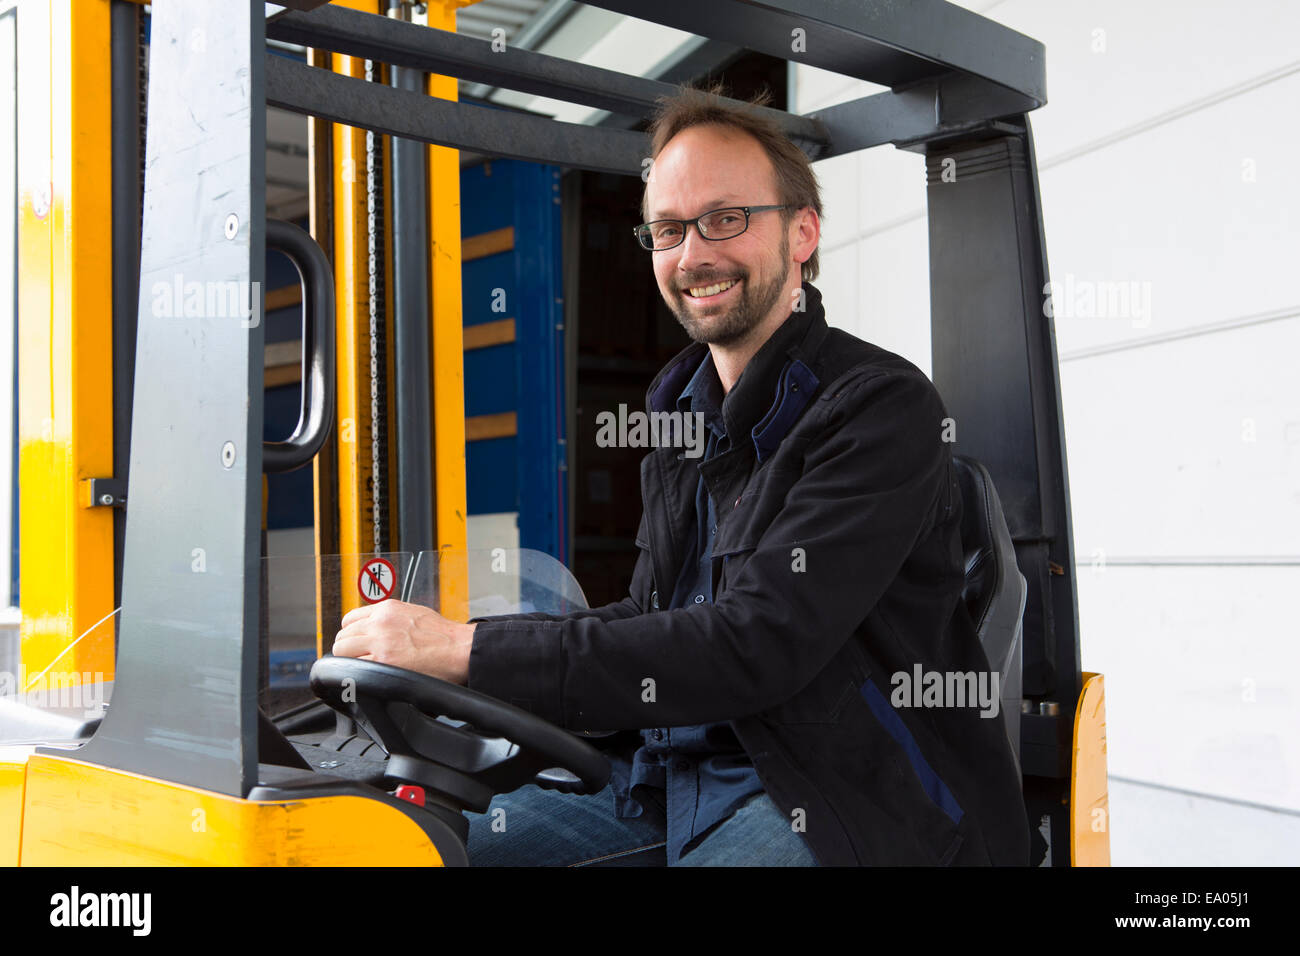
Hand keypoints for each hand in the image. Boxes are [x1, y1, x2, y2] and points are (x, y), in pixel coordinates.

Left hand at [332, 599, 475, 684]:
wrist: (459, 649)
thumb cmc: (443, 635)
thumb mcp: (413, 612)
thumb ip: (389, 618)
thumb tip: (374, 628)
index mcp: (386, 609)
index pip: (349, 619)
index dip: (351, 634)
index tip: (356, 643)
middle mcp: (380, 623)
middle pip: (342, 637)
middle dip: (348, 649)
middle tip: (360, 659)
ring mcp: (380, 643)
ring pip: (343, 652)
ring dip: (351, 661)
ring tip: (366, 668)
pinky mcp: (384, 663)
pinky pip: (355, 668)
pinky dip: (359, 674)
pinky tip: (371, 676)